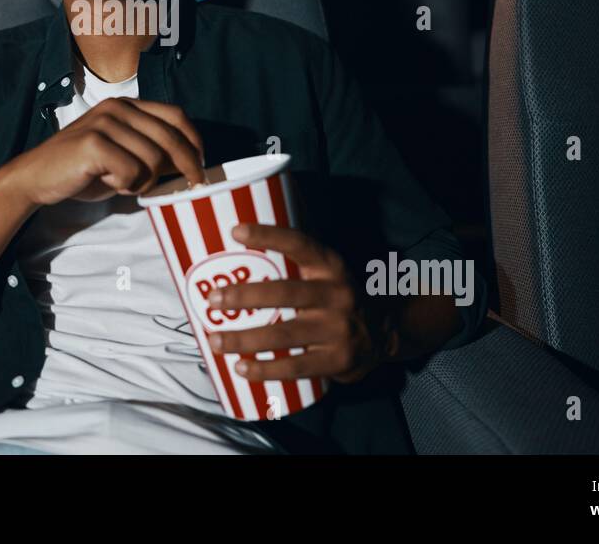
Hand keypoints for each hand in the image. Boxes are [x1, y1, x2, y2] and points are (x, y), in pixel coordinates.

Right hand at [3, 98, 205, 206]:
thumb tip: (189, 163)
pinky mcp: (94, 143)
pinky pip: (132, 172)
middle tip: (192, 186)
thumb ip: (151, 152)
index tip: (202, 163)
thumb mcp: (122, 156)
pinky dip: (126, 185)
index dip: (194, 140)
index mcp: (126, 105)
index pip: (175, 115)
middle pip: (170, 138)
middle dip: (187, 166)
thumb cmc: (82, 170)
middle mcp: (117, 108)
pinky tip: (108, 183)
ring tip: (122, 183)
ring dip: (144, 181)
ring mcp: (105, 123)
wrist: (36, 177)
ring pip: (153, 160)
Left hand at [206, 223, 397, 384]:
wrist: (386, 330)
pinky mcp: (338, 360)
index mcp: (331, 266)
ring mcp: (339, 329)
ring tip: (216, 340)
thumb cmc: (336, 297)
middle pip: (285, 293)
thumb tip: (233, 262)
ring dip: (245, 339)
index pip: (299, 244)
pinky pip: (295, 367)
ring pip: (285, 335)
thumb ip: (294, 267)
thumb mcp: (327, 273)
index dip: (268, 235)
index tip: (235, 231)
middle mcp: (337, 294)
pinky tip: (242, 368)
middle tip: (213, 300)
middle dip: (245, 296)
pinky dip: (265, 369)